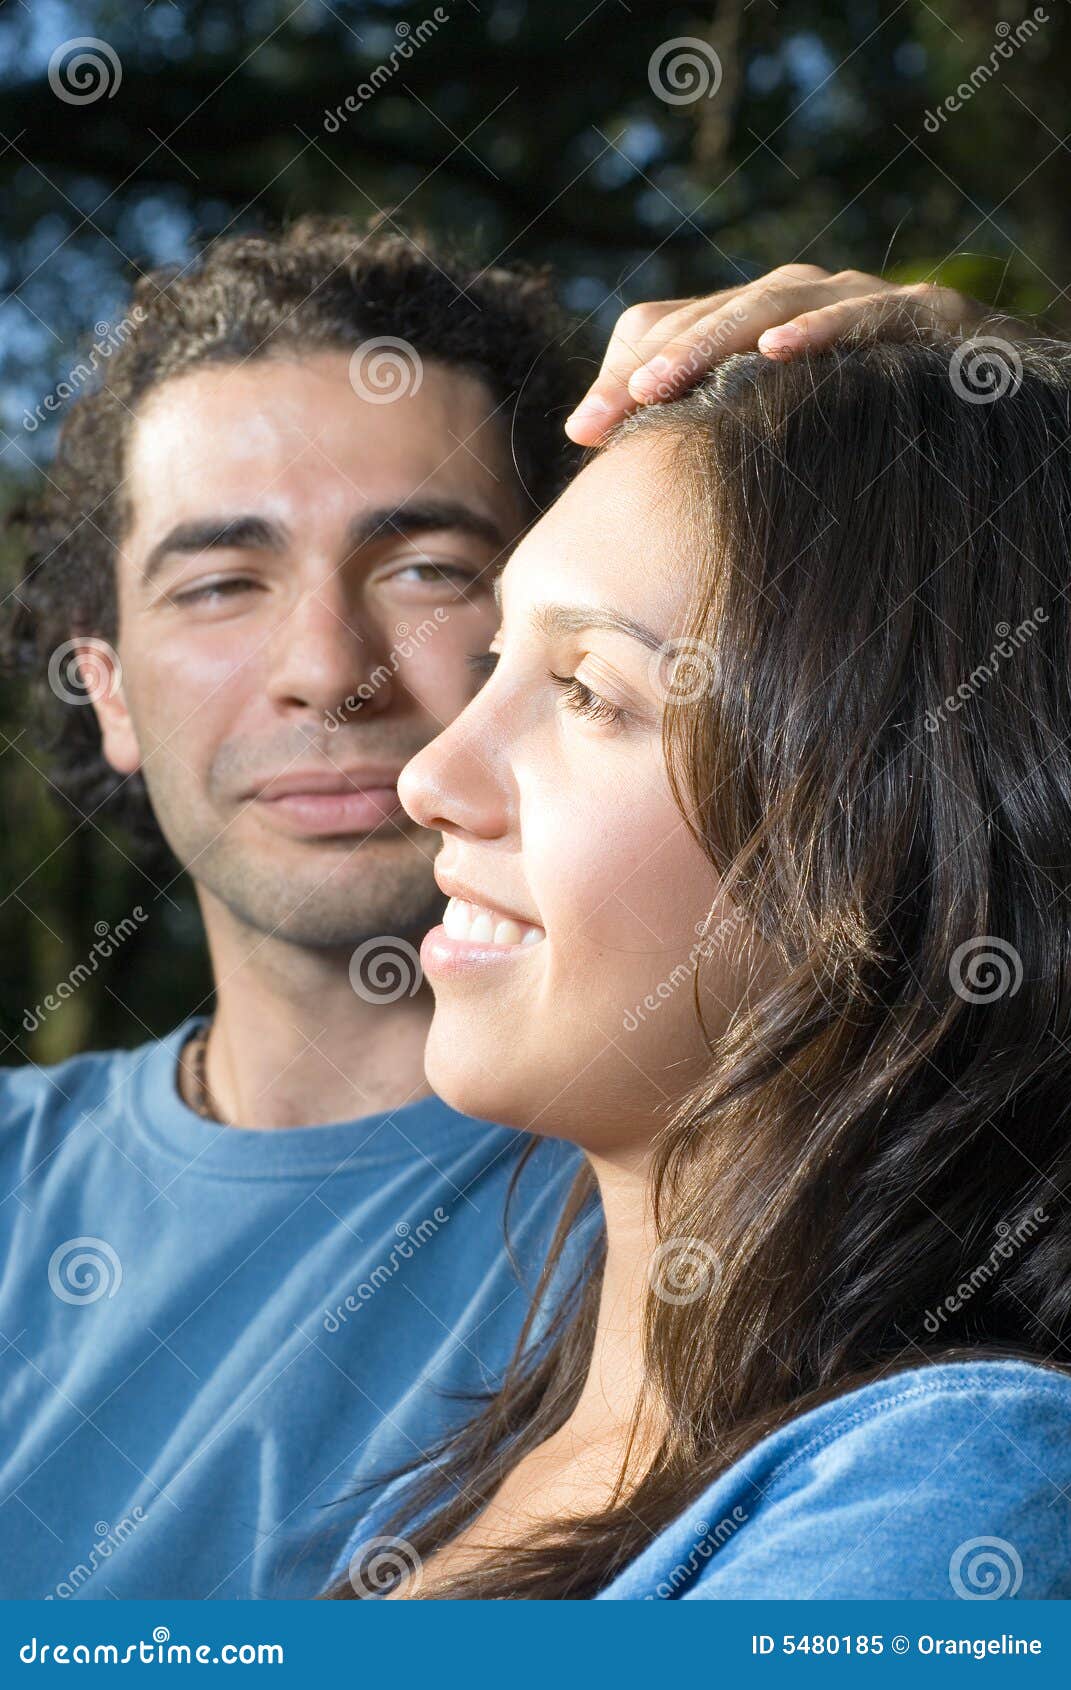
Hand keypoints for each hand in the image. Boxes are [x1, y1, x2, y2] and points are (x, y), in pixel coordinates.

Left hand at [565, 263, 1022, 443]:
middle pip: (710, 315)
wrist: (988, 404)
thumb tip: (579, 433)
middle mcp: (799, 300)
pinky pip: (866, 313)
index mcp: (754, 326)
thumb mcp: (770, 433)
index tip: (582, 434)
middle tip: (604, 418)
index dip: (622, 374)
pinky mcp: (923, 313)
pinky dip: (822, 327)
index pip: (670, 330)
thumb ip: (688, 427)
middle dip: (652, 364)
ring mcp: (860, 299)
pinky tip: (777, 350)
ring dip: (713, 341)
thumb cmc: (866, 422)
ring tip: (660, 384)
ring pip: (774, 303)